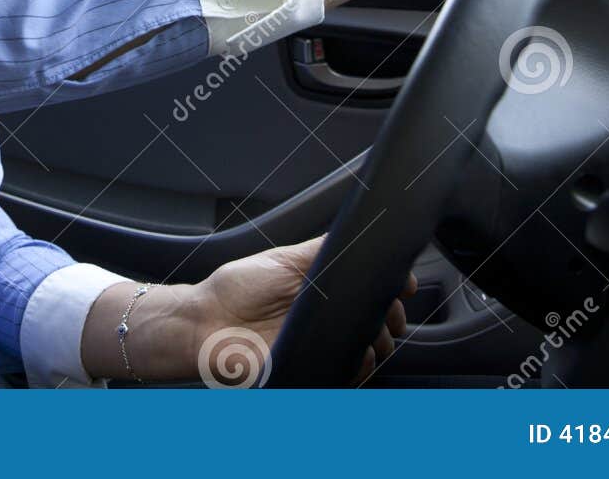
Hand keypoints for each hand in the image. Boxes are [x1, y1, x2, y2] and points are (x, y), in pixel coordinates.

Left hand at [190, 234, 418, 385]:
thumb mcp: (283, 259)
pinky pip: (345, 373)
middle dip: (392, 316)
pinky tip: (360, 353)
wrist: (205, 322)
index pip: (369, 291)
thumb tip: (357, 234)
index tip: (403, 284)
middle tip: (390, 308)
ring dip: (380, 342)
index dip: (391, 289)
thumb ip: (321, 249)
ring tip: (377, 330)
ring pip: (369, 350)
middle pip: (377, 323)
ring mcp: (320, 346)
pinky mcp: (311, 370)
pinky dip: (359, 366)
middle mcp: (326, 320)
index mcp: (323, 291)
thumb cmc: (236, 288)